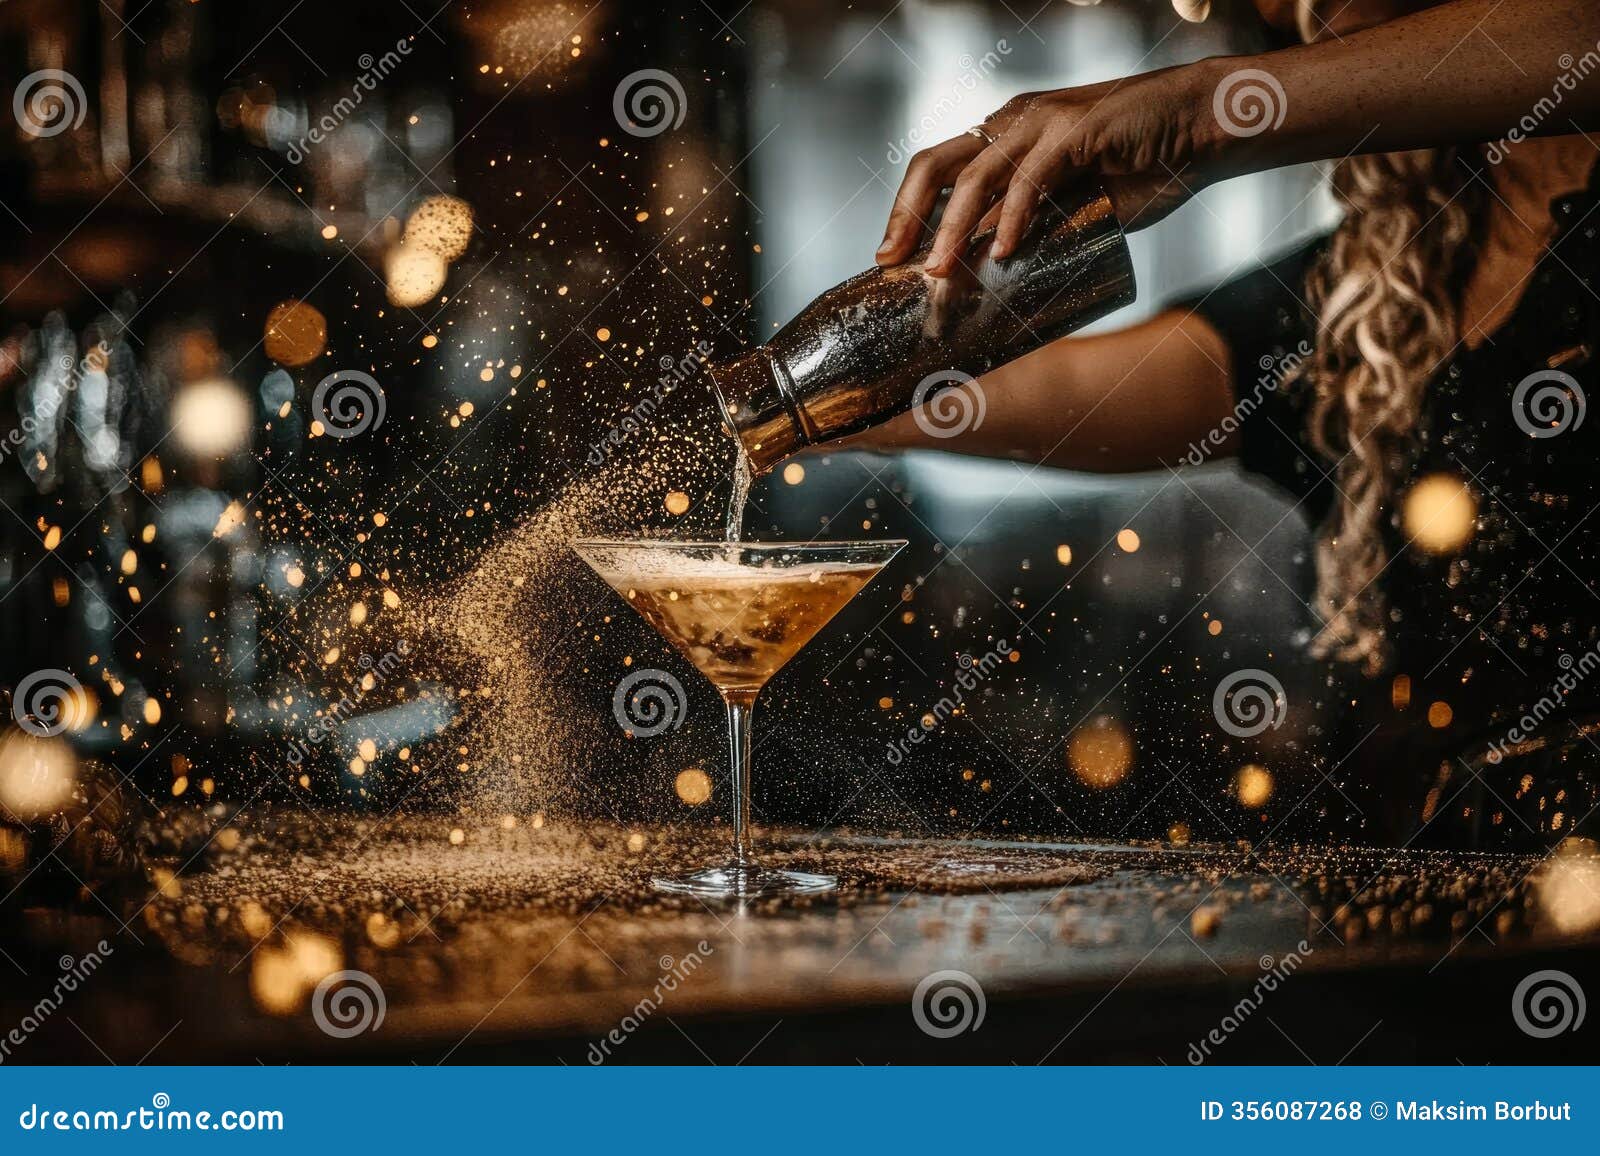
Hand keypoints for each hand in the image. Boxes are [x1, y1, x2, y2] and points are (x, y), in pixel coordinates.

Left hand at [875, 62, 1225, 275]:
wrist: (1199, 127)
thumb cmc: (1139, 167)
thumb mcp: (1071, 204)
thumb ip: (1032, 224)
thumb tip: (992, 267)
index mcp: (1005, 137)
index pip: (936, 170)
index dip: (906, 212)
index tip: (889, 257)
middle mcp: (1013, 123)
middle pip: (934, 164)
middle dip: (906, 217)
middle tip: (894, 264)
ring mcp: (1041, 122)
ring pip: (975, 176)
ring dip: (951, 229)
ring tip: (940, 273)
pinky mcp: (1074, 130)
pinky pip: (1029, 177)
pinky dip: (1011, 217)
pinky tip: (1002, 251)